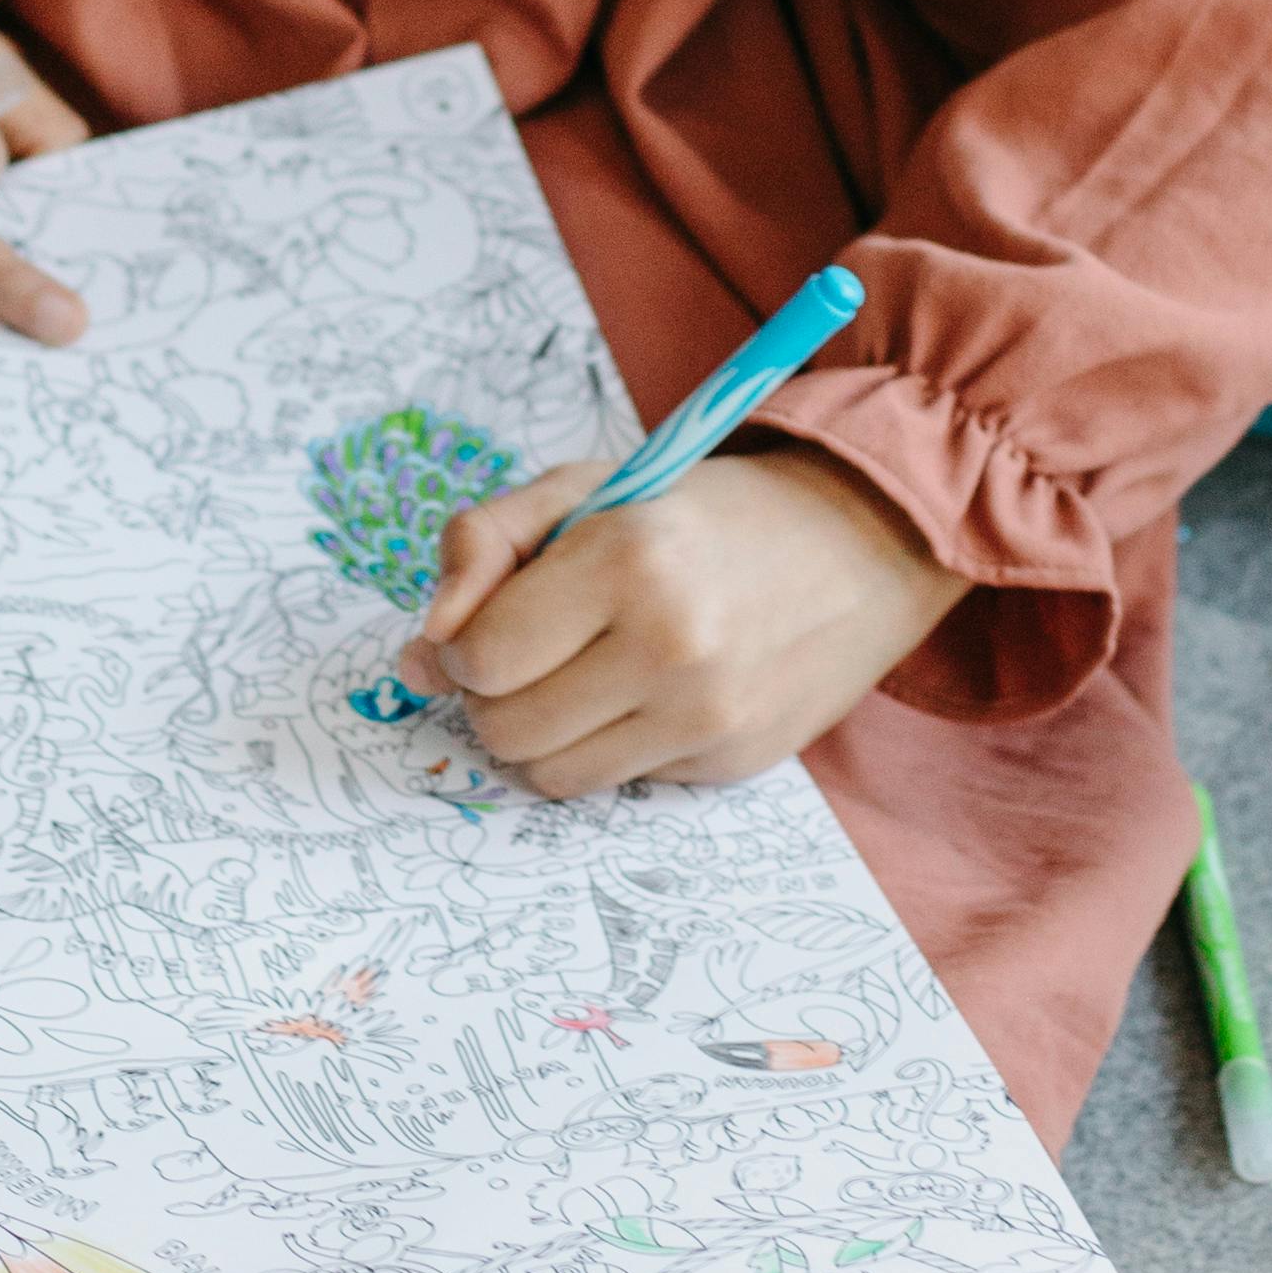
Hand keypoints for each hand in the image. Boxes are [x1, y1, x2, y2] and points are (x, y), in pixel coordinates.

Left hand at [410, 442, 957, 797]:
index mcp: (627, 559)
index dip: (460, 645)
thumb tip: (417, 654)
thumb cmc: (699, 512)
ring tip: (578, 675)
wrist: (855, 546)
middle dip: (492, 696)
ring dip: (541, 733)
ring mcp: (707, 716)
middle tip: (528, 652)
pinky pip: (618, 783)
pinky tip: (643, 694)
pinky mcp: (731, 762)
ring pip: (551, 775)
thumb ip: (482, 547)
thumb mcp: (584, 489)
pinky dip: (608, 747)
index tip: (487, 624)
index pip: (481, 657)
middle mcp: (672, 647)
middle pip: (504, 729)